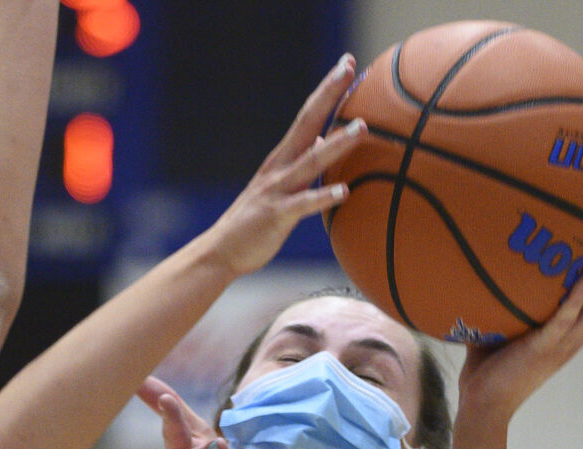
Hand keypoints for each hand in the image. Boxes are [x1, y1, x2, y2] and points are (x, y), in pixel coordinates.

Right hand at [202, 54, 370, 277]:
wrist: (221, 251)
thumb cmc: (256, 222)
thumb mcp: (280, 187)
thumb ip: (302, 165)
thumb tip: (322, 142)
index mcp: (282, 159)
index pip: (308, 116)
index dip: (327, 91)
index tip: (347, 65)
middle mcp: (279, 167)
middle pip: (307, 123)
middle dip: (329, 96)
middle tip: (348, 69)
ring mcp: (277, 190)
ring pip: (310, 162)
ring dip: (336, 144)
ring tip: (361, 128)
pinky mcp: (276, 216)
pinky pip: (303, 205)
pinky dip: (322, 197)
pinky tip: (344, 191)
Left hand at [456, 252, 582, 431]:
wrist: (483, 409)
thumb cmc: (487, 375)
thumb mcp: (501, 336)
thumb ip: (502, 314)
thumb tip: (486, 284)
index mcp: (565, 343)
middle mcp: (569, 345)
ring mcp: (558, 347)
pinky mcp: (541, 349)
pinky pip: (563, 321)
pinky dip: (576, 300)